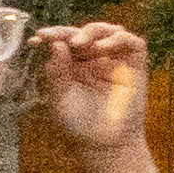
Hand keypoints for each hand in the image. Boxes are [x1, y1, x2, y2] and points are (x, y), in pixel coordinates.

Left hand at [23, 20, 157, 163]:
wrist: (105, 142)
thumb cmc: (80, 122)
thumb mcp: (59, 98)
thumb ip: (56, 73)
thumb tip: (55, 45)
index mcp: (73, 63)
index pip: (63, 41)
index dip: (52, 35)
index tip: (38, 37)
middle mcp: (94, 58)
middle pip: (85, 32)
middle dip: (70, 32)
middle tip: (61, 39)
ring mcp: (115, 59)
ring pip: (109, 30)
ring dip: (93, 31)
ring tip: (79, 43)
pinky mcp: (135, 64)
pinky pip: (133, 42)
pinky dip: (118, 39)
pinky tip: (102, 48)